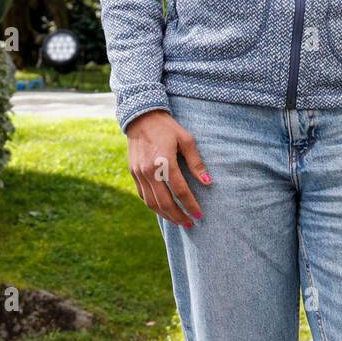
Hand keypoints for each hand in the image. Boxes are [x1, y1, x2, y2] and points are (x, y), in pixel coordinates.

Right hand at [126, 110, 210, 226]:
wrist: (142, 117)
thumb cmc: (168, 127)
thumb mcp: (186, 139)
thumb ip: (196, 162)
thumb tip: (208, 182)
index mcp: (164, 161)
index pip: (180, 190)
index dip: (191, 205)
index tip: (200, 215)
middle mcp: (149, 170)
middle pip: (164, 202)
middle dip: (178, 216)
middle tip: (189, 223)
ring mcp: (139, 173)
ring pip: (152, 203)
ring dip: (165, 215)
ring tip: (178, 220)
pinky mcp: (133, 173)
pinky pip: (143, 196)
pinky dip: (153, 206)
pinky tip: (163, 209)